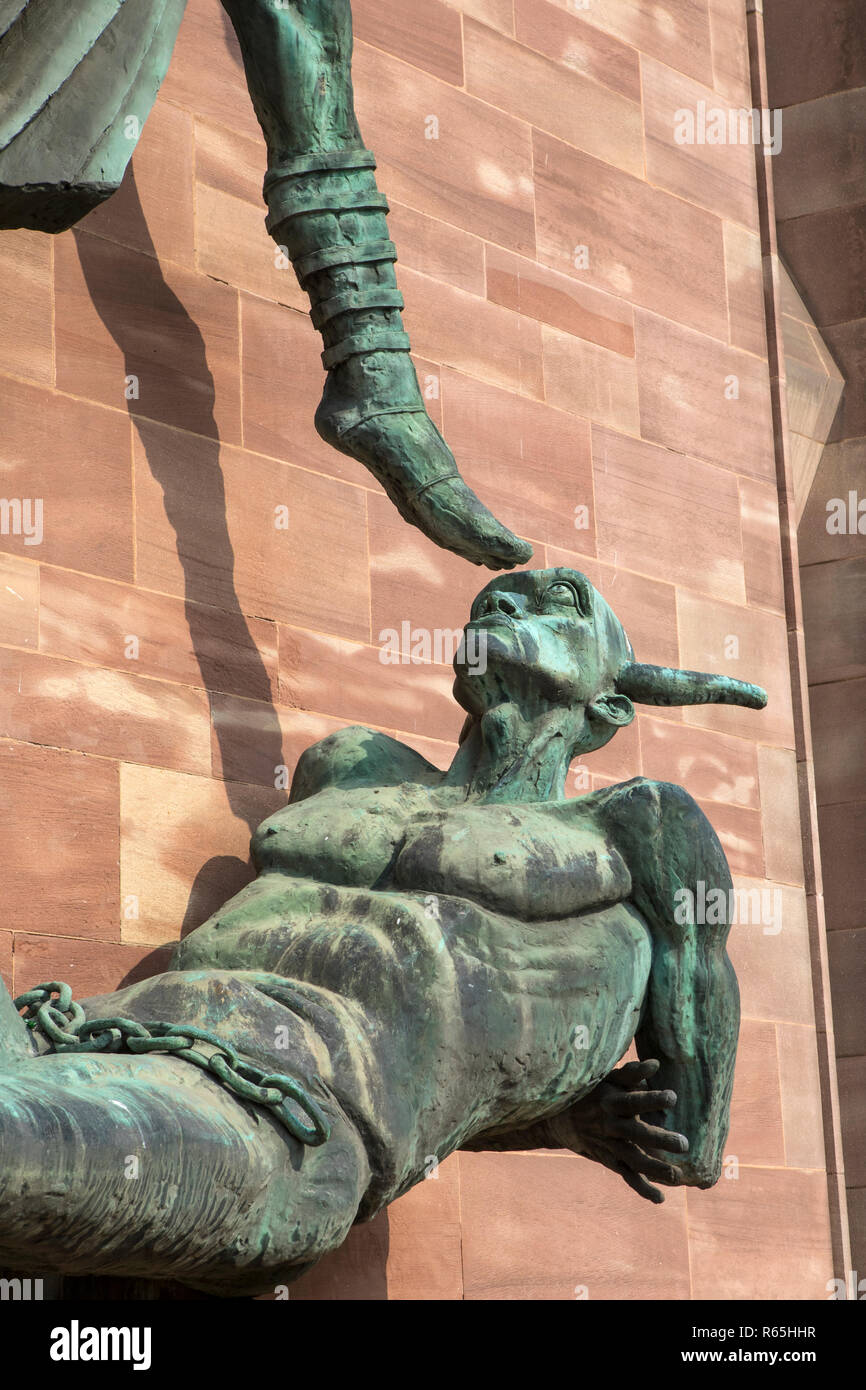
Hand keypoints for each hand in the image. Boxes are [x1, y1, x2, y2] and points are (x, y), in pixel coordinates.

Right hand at [548, 1059, 688, 1203]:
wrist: (558, 1119)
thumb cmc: (591, 1093)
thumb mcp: (606, 1078)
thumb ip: (631, 1073)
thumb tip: (656, 1064)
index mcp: (611, 1102)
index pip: (633, 1101)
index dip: (651, 1099)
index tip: (673, 1097)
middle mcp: (610, 1125)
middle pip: (636, 1134)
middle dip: (659, 1140)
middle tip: (684, 1144)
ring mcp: (608, 1145)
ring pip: (632, 1159)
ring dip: (654, 1169)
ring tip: (676, 1176)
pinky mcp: (609, 1160)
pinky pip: (626, 1176)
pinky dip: (642, 1188)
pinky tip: (660, 1198)